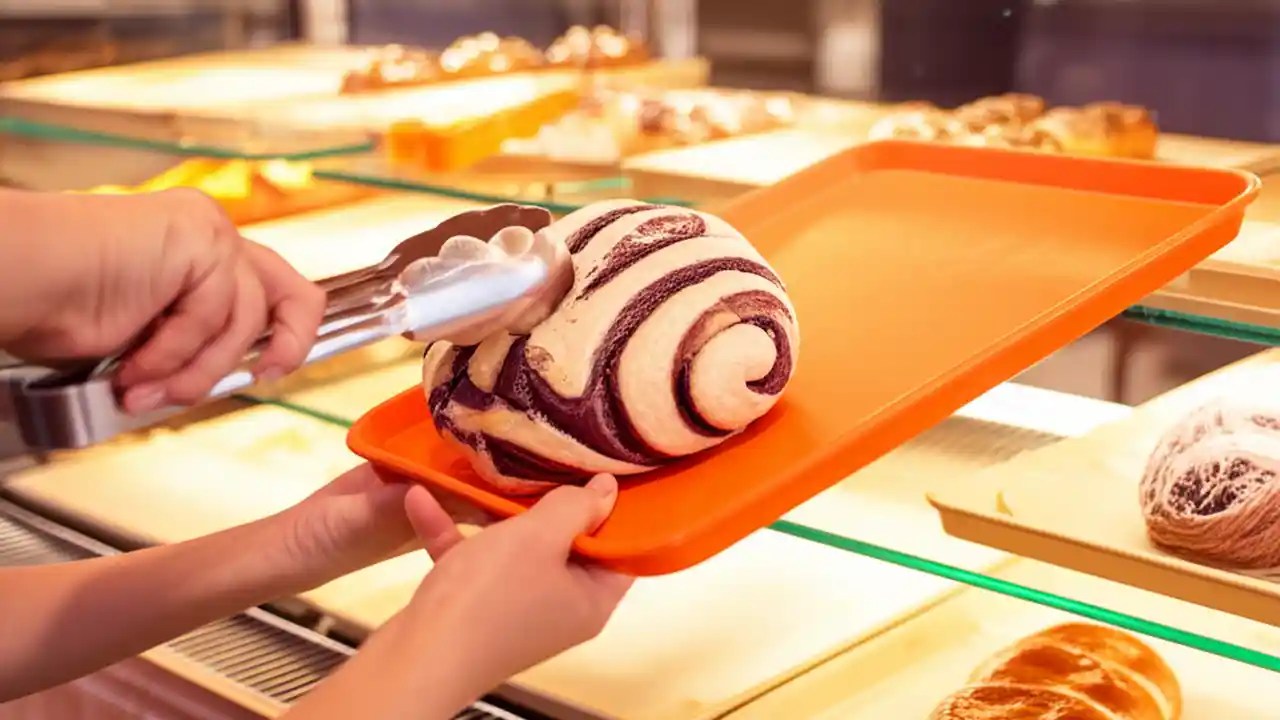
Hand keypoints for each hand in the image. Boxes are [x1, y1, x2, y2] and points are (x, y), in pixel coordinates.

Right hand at [4, 189, 323, 412]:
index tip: (267, 371)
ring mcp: (208, 234)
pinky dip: (174, 353)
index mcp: (198, 248)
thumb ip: (193, 342)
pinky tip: (134, 366)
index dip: (282, 336)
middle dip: (288, 346)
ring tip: (147, 389)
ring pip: (244, 323)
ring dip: (195, 371)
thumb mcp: (148, 335)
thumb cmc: (56, 304)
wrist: (18, 279)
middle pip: (296, 292)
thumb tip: (221, 375)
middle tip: (263, 377)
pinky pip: (213, 318)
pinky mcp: (200, 240)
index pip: (268, 289)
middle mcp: (209, 235)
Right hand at [279, 477, 630, 719]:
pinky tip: (422, 497)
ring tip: (490, 468)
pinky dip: (451, 532)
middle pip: (567, 544)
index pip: (621, 549)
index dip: (617, 508)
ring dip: (493, 512)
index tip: (606, 465)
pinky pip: (470, 561)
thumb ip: (576, 507)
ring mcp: (515, 609)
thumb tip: (609, 489)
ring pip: (514, 549)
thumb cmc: (492, 594)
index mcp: (591, 598)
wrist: (417, 658)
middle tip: (549, 454)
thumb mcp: (540, 537)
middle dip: (551, 500)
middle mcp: (560, 607)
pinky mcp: (473, 608)